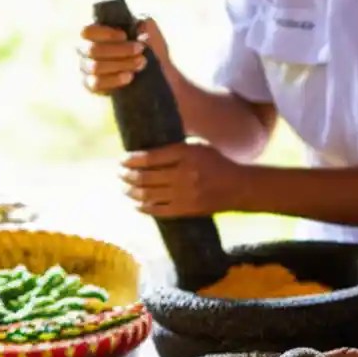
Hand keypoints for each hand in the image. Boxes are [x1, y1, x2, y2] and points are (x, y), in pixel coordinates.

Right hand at [78, 16, 172, 93]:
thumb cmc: (146, 49)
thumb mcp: (149, 33)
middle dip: (119, 49)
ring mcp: (85, 69)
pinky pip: (96, 84)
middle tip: (140, 49)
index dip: (105, 34)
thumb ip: (145, 26)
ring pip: (95, 67)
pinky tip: (129, 76)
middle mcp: (84, 50)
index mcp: (93, 34)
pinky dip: (114, 80)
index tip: (125, 36)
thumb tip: (141, 26)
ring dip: (121, 64)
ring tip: (140, 62)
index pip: (88, 32)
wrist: (155, 74)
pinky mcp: (91, 86)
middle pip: (93, 49)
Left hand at [121, 142, 247, 216]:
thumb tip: (146, 149)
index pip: (149, 158)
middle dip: (127, 176)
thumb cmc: (216, 162)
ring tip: (125, 188)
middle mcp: (183, 174)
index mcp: (185, 154)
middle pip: (144, 177)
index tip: (122, 160)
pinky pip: (158, 210)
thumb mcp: (198, 146)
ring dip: (131, 191)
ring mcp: (184, 194)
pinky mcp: (186, 210)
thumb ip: (175, 147)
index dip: (131, 160)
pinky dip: (144, 207)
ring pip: (147, 194)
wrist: (238, 187)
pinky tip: (137, 204)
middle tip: (119, 173)